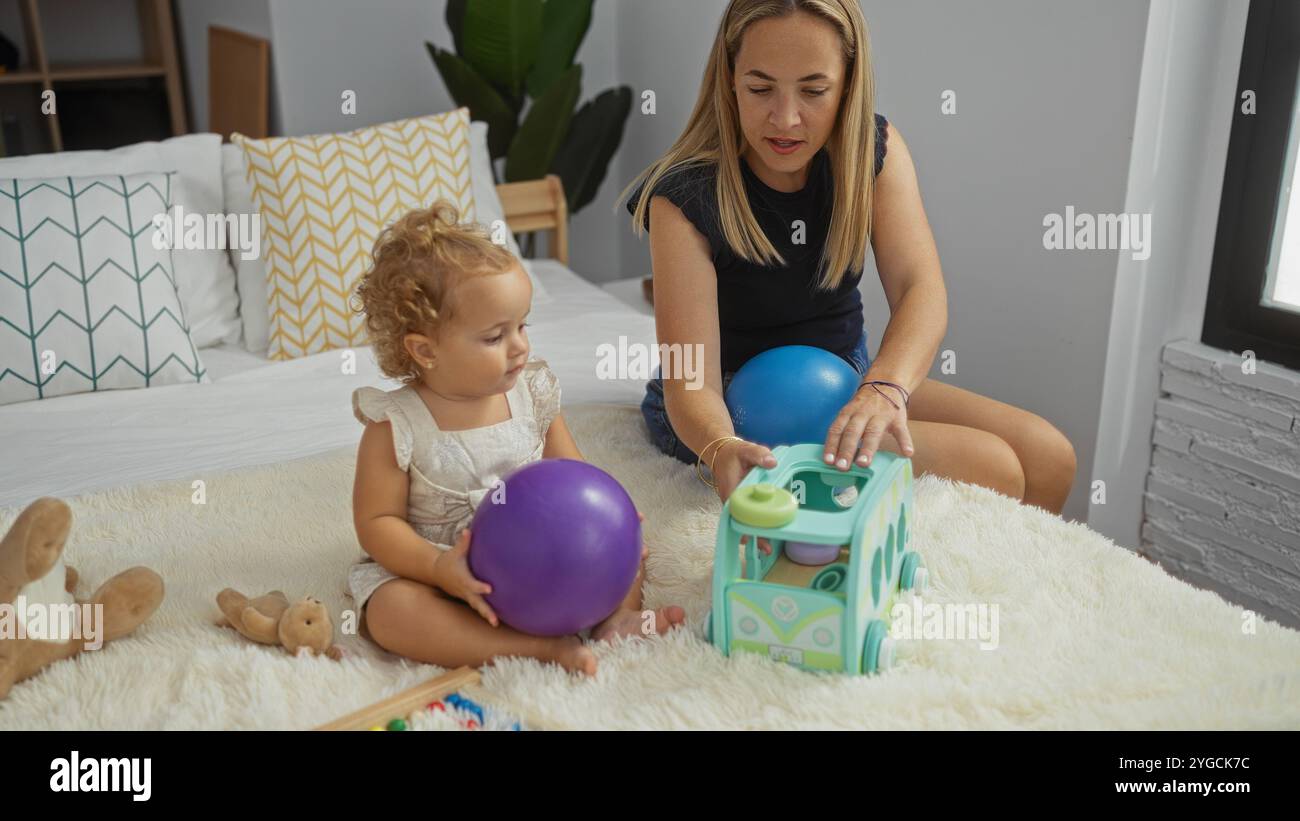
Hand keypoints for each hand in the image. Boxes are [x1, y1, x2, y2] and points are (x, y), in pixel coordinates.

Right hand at [432, 528, 497, 626]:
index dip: (480, 587)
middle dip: (485, 611)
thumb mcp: (455, 551)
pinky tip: (497, 620)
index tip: (490, 589)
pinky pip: (477, 607)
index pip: (472, 584)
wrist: (436, 572)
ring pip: (476, 607)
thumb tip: (468, 530)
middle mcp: (464, 590)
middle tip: (494, 620)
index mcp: (462, 578)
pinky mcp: (468, 598)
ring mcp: (465, 596)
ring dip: (485, 615)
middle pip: (475, 602)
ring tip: (495, 624)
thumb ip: (463, 542)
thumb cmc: (449, 560)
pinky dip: (485, 613)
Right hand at [713, 439, 775, 555]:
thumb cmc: (733, 453)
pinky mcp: (738, 504)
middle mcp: (729, 501)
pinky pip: (745, 517)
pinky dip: (754, 525)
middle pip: (739, 522)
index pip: (738, 511)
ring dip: (753, 534)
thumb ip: (759, 454)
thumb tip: (772, 463)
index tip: (754, 535)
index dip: (746, 524)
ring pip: (741, 522)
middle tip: (767, 549)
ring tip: (767, 548)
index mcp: (731, 490)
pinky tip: (765, 533)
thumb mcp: (746, 450)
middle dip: (752, 536)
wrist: (722, 453)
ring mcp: (733, 504)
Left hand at [824, 382, 914, 469]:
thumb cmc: (864, 406)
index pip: (837, 429)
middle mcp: (862, 413)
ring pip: (873, 432)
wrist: (887, 383)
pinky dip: (905, 441)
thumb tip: (835, 458)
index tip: (828, 461)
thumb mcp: (851, 413)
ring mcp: (881, 415)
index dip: (831, 445)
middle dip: (846, 450)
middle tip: (842, 467)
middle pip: (852, 432)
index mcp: (848, 413)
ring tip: (863, 464)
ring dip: (867, 449)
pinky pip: (901, 430)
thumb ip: (845, 432)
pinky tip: (907, 453)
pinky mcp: (898, 418)